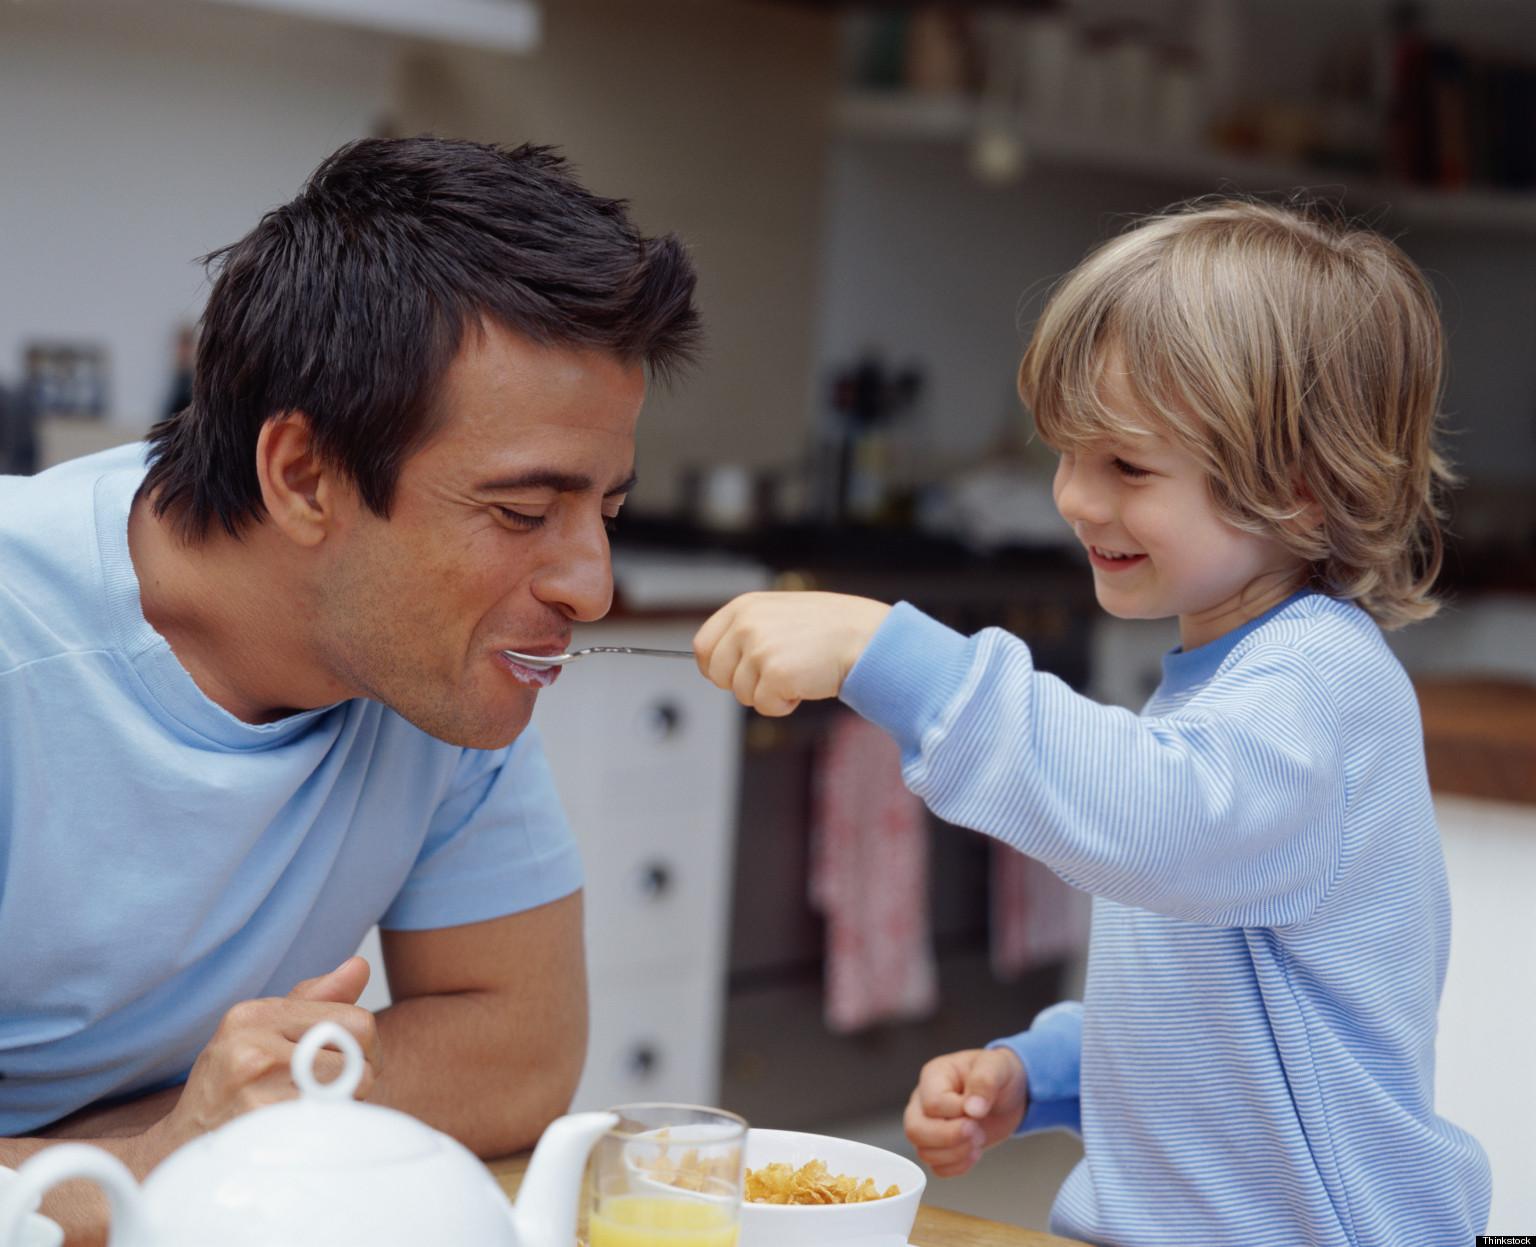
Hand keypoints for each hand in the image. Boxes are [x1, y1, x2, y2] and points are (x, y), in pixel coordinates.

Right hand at [145, 956, 380, 1155]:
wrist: (180, 1147)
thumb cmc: (230, 1087)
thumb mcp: (261, 1033)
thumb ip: (315, 1000)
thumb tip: (360, 966)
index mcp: (255, 1013)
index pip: (355, 1020)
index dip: (365, 1048)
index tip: (349, 1064)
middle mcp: (252, 1042)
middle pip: (358, 1054)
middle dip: (357, 1076)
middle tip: (329, 1092)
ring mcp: (255, 1082)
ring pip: (350, 1089)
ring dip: (342, 1105)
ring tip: (307, 1111)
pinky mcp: (260, 1120)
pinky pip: (328, 1119)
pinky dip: (326, 1128)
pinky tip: (298, 1131)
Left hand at [693, 592, 890, 715]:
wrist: (866, 637)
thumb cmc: (829, 629)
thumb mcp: (779, 613)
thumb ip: (747, 629)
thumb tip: (715, 661)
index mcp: (744, 607)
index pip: (703, 645)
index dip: (715, 667)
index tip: (732, 675)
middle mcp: (747, 624)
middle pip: (717, 674)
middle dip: (742, 684)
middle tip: (774, 676)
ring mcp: (759, 649)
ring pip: (741, 694)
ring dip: (768, 693)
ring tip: (797, 673)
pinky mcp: (775, 674)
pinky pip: (764, 706)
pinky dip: (784, 705)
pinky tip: (805, 684)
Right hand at [903, 1047, 1026, 1177]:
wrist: (1008, 1095)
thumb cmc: (998, 1075)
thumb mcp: (997, 1068)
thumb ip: (984, 1082)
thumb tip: (972, 1109)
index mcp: (934, 1076)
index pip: (931, 1104)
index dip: (957, 1113)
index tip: (980, 1109)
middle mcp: (923, 1101)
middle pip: (915, 1130)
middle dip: (950, 1138)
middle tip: (977, 1130)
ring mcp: (928, 1126)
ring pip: (924, 1152)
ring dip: (957, 1153)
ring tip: (978, 1139)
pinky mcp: (939, 1147)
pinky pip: (937, 1167)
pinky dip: (958, 1166)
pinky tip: (974, 1151)